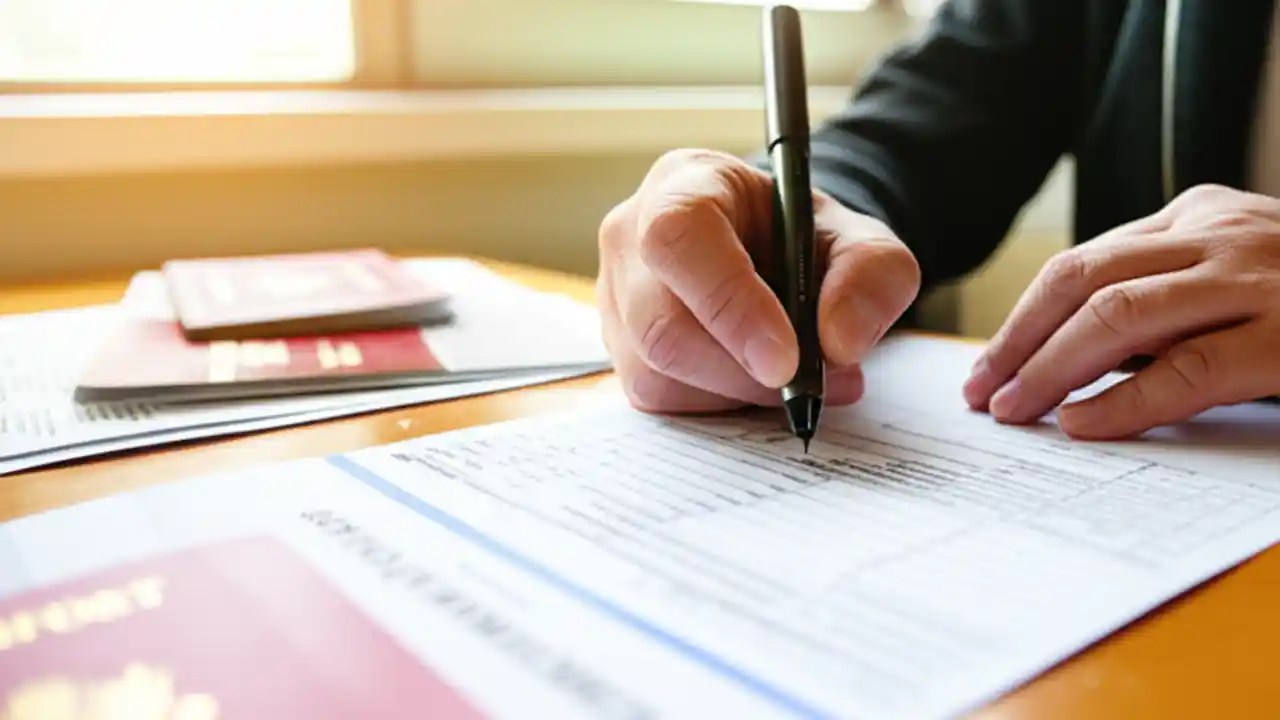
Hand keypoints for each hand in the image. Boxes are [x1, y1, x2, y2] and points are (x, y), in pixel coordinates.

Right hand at [597, 149, 919, 412]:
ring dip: (736, 392)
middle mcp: (631, 236)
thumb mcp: (860, 242)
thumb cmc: (804, 242)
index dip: (729, 302)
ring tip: (793, 377)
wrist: (774, 260)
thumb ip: (871, 276)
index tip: (786, 358)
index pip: (680, 236)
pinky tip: (753, 381)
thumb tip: (840, 342)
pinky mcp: (620, 352)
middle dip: (741, 370)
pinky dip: (717, 404)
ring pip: (657, 371)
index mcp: (685, 183)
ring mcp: (616, 298)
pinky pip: (659, 399)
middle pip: (661, 323)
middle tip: (809, 383)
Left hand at [964, 184, 1279, 438]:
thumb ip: (1168, 299)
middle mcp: (1218, 236)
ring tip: (1010, 409)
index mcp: (1199, 217)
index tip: (989, 364)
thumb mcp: (1241, 277)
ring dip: (1049, 368)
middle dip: (1018, 339)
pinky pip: (1186, 369)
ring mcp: (1251, 281)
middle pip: (1084, 281)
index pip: (1084, 264)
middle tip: (979, 389)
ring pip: (1118, 315)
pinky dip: (1123, 400)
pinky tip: (1080, 422)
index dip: (1025, 319)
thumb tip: (1074, 359)